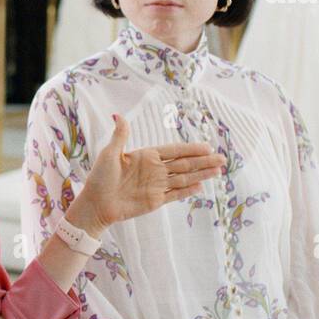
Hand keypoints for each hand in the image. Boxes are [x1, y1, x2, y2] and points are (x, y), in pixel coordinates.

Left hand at [66, 114, 225, 234]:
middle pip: (184, 164)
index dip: (190, 149)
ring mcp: (156, 186)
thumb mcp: (109, 154)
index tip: (207, 146)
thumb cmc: (99, 178)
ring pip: (184, 178)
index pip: (174, 151)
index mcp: (146, 156)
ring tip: (218, 170)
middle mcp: (154, 170)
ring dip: (201, 174)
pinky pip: (175, 194)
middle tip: (222, 158)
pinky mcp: (155, 201)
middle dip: (203, 161)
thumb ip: (120, 136)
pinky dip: (188, 190)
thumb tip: (118, 115)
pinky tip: (201, 186)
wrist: (95, 204)